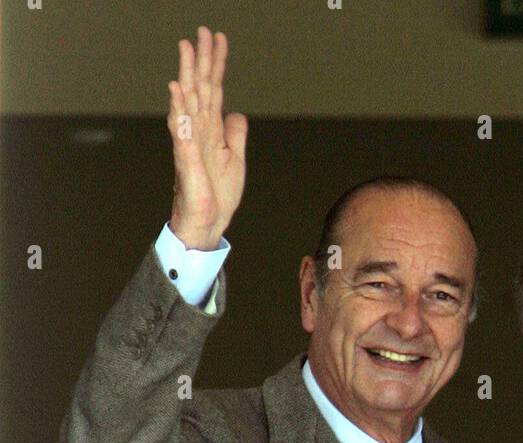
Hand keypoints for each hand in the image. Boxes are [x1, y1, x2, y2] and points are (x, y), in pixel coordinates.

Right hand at [167, 26, 246, 249]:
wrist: (209, 222)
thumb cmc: (217, 194)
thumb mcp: (235, 159)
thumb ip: (235, 134)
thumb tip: (236, 112)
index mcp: (211, 128)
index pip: (214, 88)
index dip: (217, 63)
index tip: (219, 39)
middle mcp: (198, 129)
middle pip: (200, 86)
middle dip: (202, 58)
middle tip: (203, 31)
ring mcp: (190, 141)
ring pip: (188, 100)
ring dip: (187, 72)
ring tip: (186, 47)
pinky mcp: (186, 157)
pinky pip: (181, 128)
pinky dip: (179, 107)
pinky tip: (176, 88)